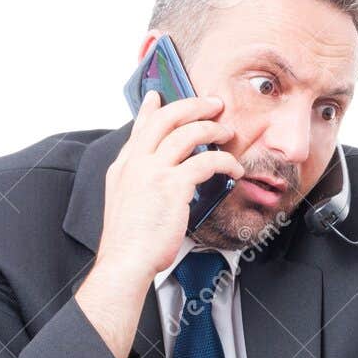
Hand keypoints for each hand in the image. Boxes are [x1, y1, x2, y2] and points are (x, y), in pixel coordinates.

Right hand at [75, 91, 243, 357]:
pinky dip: (225, 161)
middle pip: (166, 118)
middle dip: (193, 105)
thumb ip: (139, 185)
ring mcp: (153, 171)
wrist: (125, 261)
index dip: (152, 109)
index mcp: (123, 167)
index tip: (159, 96)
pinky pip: (206, 162)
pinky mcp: (173, 185)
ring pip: (188, 133)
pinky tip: (234, 167)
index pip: (139, 128)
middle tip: (213, 104)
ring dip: (212, 128)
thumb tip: (162, 181)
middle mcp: (136, 162)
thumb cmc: (130, 243)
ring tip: (228, 131)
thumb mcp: (126, 205)